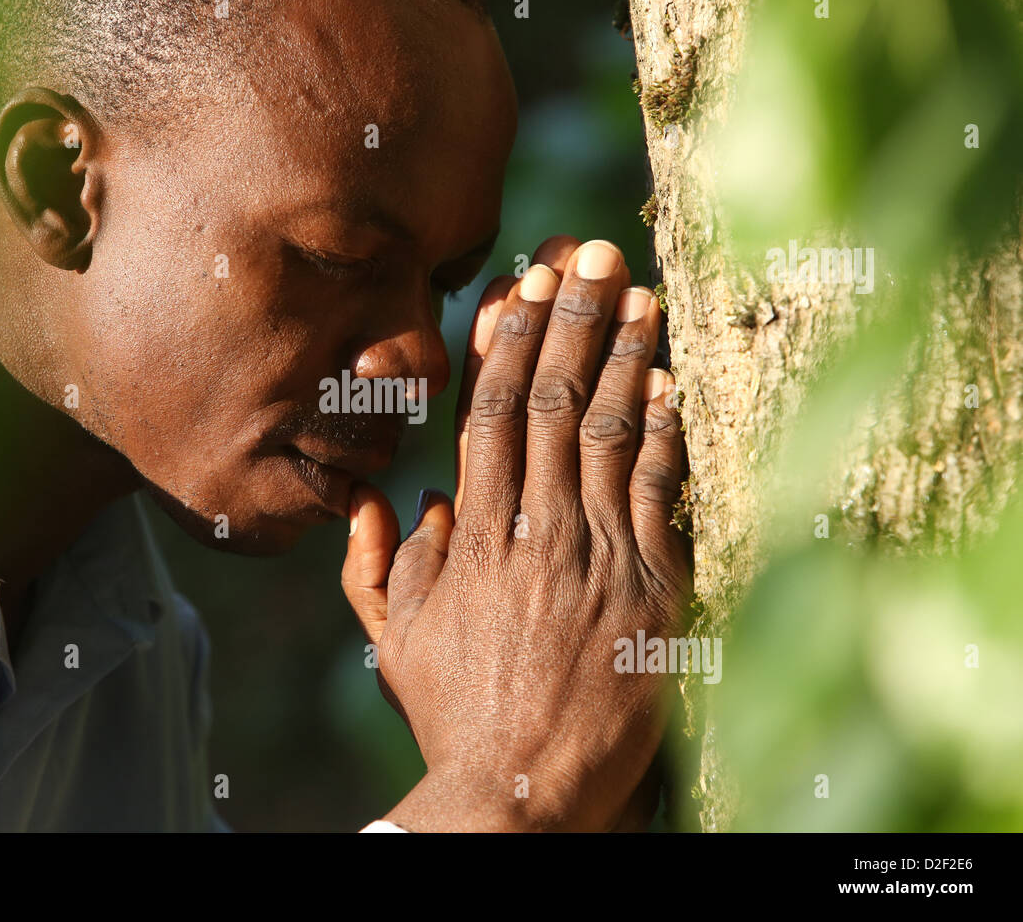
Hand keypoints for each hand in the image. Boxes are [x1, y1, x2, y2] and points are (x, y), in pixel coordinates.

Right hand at [342, 236, 690, 830]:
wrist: (522, 792)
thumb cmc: (453, 714)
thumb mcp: (392, 641)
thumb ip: (376, 565)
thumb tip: (387, 496)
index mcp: (471, 536)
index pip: (490, 414)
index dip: (510, 341)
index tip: (523, 285)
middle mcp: (534, 532)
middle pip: (553, 404)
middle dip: (572, 320)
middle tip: (590, 252)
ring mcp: (597, 558)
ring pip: (609, 435)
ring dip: (625, 357)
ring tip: (638, 294)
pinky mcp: (651, 591)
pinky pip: (659, 497)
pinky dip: (664, 436)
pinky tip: (669, 384)